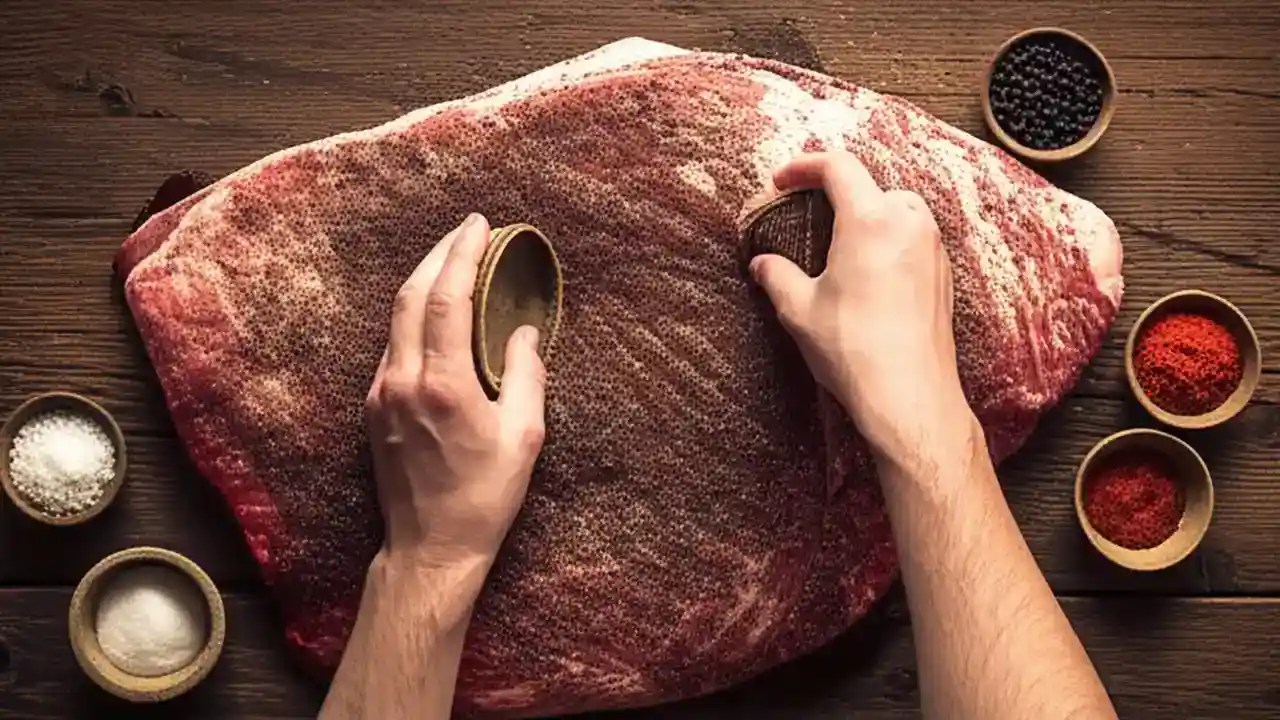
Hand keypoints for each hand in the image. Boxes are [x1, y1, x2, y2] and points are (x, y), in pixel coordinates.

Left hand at [365, 213, 546, 566]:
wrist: (430, 548)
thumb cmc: (484, 498)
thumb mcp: (524, 437)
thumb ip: (526, 375)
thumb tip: (525, 333)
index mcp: (443, 384)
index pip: (447, 298)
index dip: (462, 253)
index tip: (479, 225)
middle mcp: (402, 380)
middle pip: (411, 295)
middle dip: (438, 255)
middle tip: (466, 232)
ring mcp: (381, 394)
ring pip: (396, 319)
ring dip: (424, 284)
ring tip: (455, 265)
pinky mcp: (373, 409)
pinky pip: (393, 347)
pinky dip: (415, 319)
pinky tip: (437, 317)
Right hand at [749, 152, 972, 464]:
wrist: (910, 396)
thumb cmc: (854, 350)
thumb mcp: (799, 310)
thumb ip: (777, 276)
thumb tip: (761, 264)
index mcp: (870, 220)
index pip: (838, 167)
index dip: (804, 166)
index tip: (782, 180)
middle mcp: (908, 224)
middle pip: (871, 185)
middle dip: (837, 191)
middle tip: (808, 212)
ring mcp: (932, 249)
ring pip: (898, 209)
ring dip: (867, 215)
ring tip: (838, 242)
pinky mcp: (943, 276)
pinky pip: (914, 239)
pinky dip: (888, 241)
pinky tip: (867, 273)